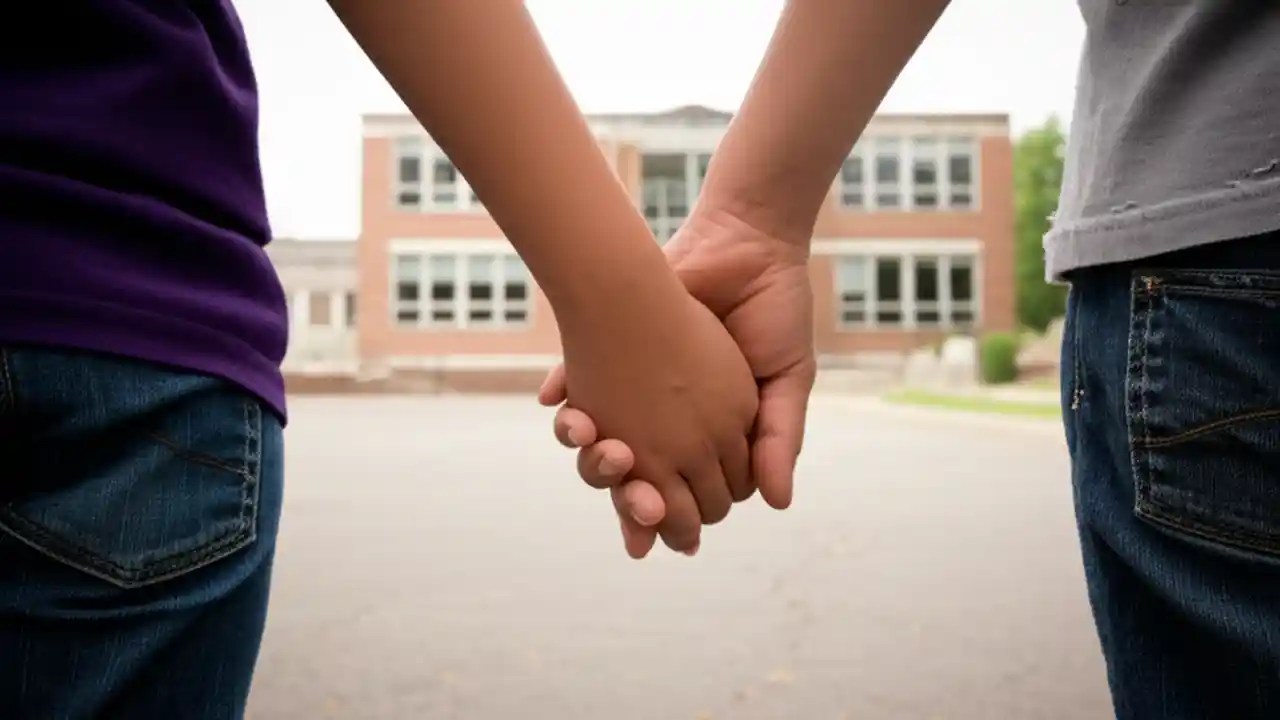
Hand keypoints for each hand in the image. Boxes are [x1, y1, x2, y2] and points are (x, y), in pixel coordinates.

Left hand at [541, 208, 816, 556]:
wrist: (745, 247)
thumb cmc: (775, 314)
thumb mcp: (788, 379)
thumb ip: (779, 439)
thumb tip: (777, 504)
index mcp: (711, 438)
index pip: (684, 497)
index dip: (674, 520)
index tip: (672, 537)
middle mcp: (666, 423)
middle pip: (634, 483)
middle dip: (631, 500)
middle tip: (640, 505)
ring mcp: (633, 394)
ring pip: (598, 451)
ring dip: (596, 462)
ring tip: (612, 454)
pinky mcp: (607, 357)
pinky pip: (575, 397)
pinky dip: (568, 412)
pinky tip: (569, 415)